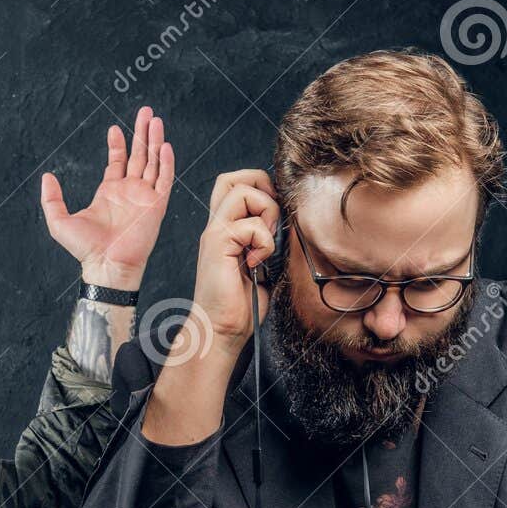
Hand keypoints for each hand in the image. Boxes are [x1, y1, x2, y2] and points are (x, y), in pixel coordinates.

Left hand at [40, 104, 174, 289]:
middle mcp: (129, 191)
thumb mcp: (59, 221)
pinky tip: (164, 145)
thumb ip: (51, 198)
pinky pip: (165, 179)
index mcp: (109, 192)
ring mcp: (144, 197)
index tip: (115, 128)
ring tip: (155, 120)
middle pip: (138, 155)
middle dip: (141, 133)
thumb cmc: (85, 249)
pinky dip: (166, 162)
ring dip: (154, 141)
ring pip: (153, 162)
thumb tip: (46, 177)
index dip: (118, 144)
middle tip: (145, 112)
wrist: (106, 265)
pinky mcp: (157, 205)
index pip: (117, 162)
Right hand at [138, 170, 283, 447]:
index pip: (237, 183)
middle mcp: (217, 224)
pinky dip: (263, 243)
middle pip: (236, 178)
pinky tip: (255, 264)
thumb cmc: (241, 303)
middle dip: (264, 191)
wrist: (222, 329)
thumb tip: (291, 220)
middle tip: (270, 224)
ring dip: (266, 215)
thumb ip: (269, 238)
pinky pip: (251, 225)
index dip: (262, 189)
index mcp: (226, 227)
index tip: (273, 220)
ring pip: (245, 192)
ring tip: (264, 246)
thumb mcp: (263, 262)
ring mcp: (215, 233)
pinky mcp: (217, 244)